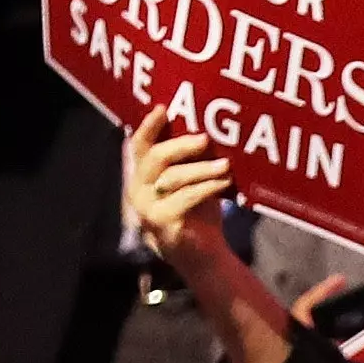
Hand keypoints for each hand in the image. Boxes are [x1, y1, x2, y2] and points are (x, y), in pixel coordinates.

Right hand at [123, 107, 240, 270]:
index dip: (149, 126)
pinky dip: (207, 188)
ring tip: (225, 164)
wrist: (203, 254)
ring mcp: (147, 207)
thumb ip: (190, 158)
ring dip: (202, 168)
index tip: (164, 108)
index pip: (139, 145)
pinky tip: (224, 184)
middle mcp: (138, 189)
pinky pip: (185, 198)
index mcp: (142, 174)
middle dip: (182, 145)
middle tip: (206, 138)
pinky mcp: (161, 223)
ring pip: (173, 178)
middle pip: (155, 157)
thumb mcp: (192, 179)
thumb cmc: (198, 211)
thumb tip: (205, 126)